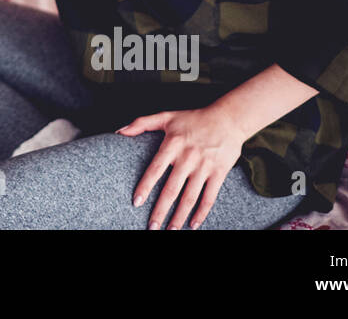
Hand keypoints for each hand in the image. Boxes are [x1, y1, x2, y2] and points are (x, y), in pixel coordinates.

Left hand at [116, 107, 248, 229]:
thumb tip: (119, 132)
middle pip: (171, 189)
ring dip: (179, 216)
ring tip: (170, 230)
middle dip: (161, 210)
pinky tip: (193, 225)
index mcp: (173, 144)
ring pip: (190, 197)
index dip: (145, 187)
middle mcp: (188, 158)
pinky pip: (209, 197)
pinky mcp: (219, 173)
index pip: (155, 169)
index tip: (136, 202)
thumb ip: (141, 123)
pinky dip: (202, 213)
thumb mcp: (167, 116)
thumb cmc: (194, 118)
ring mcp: (204, 167)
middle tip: (151, 227)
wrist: (228, 119)